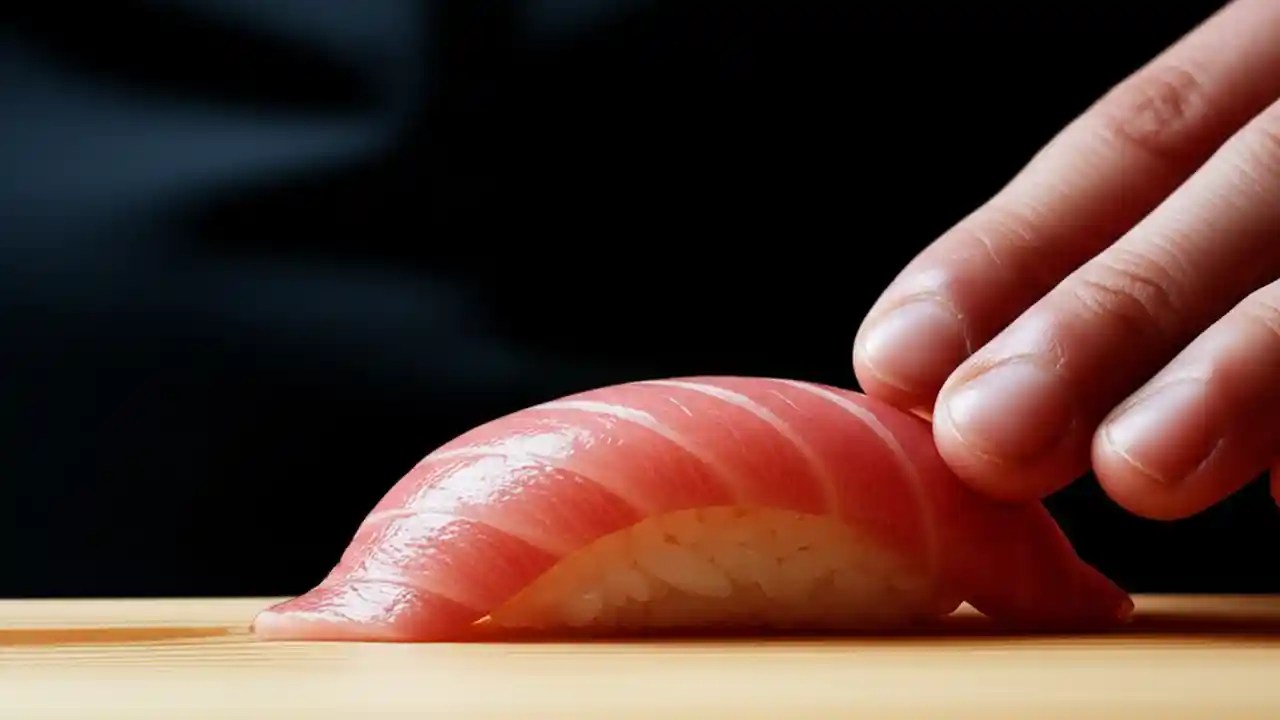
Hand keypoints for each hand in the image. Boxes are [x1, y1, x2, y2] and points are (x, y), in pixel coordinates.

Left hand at [852, 0, 1279, 519]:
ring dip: (1235, 376)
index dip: (1006, 255)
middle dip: (1100, 319)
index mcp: (1270, 63)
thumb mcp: (1235, 174)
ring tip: (1140, 470)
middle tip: (990, 437)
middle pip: (1223, 196)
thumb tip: (953, 371)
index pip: (1128, 144)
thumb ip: (1142, 244)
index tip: (898, 361)